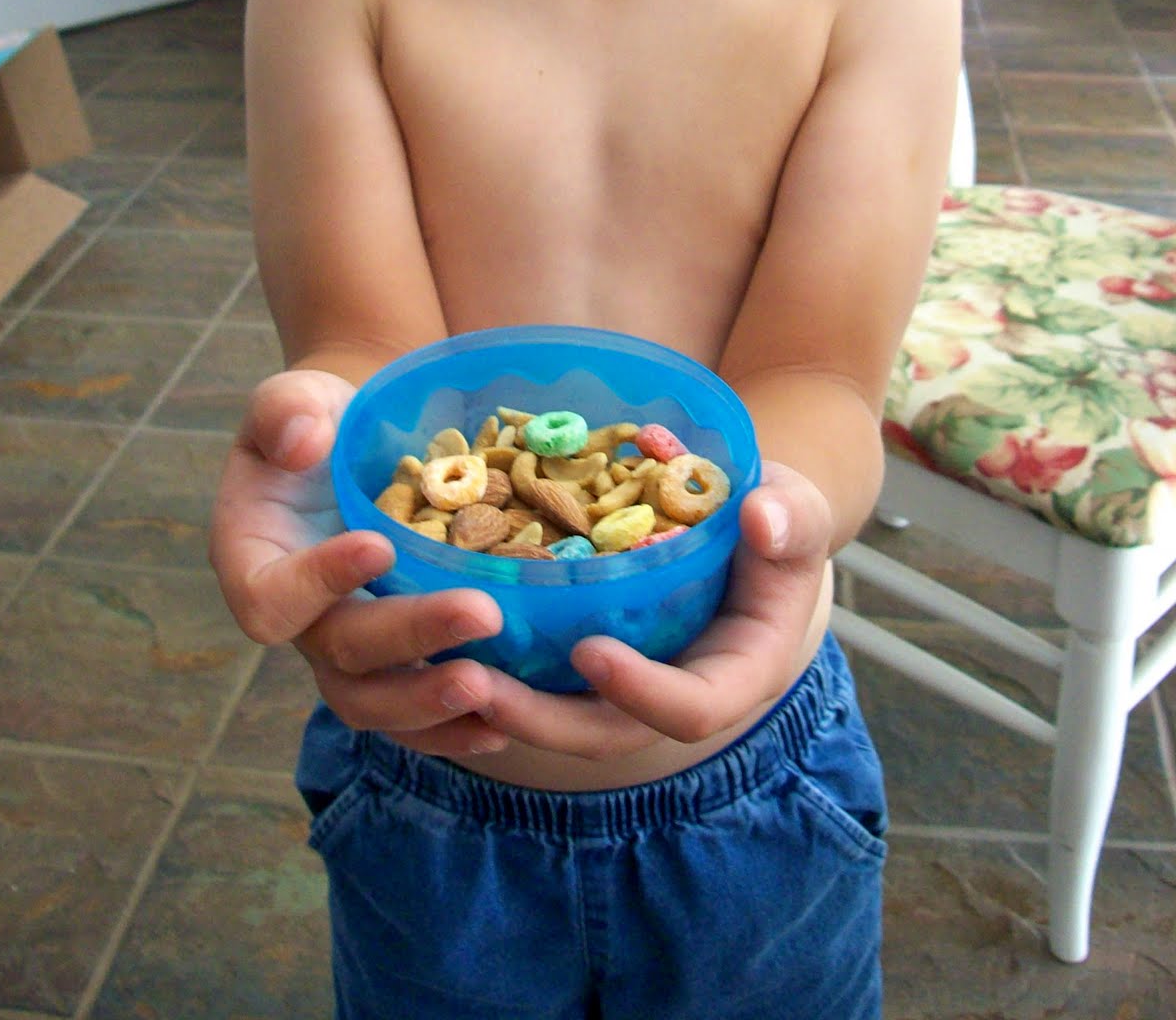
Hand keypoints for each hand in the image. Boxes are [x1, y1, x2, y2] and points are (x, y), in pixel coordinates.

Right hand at [209, 368, 509, 759]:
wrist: (356, 444)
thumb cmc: (320, 417)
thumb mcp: (294, 397)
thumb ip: (287, 411)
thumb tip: (304, 442)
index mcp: (254, 559)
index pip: (270, 596)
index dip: (318, 583)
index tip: (379, 546)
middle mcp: (297, 617)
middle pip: (341, 655)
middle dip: (411, 639)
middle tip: (482, 614)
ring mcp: (344, 647)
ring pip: (374, 704)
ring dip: (432, 706)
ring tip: (495, 692)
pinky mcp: (393, 660)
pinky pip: (414, 714)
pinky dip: (456, 726)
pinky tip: (507, 720)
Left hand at [474, 462, 833, 759]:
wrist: (752, 521)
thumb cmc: (777, 514)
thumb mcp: (796, 507)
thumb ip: (790, 518)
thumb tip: (763, 520)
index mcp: (741, 670)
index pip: (692, 707)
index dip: (640, 691)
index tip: (588, 651)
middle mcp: (682, 690)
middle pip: (610, 732)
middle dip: (542, 720)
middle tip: (477, 685)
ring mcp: (634, 681)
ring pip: (566, 715)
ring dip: (504, 704)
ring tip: (442, 673)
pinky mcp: (594, 658)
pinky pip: (545, 679)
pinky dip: (499, 670)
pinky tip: (443, 644)